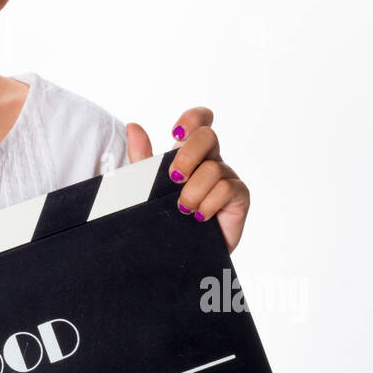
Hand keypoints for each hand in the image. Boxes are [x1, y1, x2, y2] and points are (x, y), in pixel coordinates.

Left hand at [125, 106, 249, 253]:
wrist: (180, 254)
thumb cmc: (167, 217)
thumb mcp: (148, 187)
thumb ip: (142, 159)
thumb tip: (133, 126)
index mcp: (191, 152)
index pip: (200, 120)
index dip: (192, 118)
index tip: (175, 133)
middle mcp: (212, 160)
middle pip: (208, 136)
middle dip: (187, 156)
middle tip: (174, 178)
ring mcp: (228, 177)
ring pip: (213, 168)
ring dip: (193, 190)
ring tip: (183, 209)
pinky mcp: (240, 197)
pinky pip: (226, 188)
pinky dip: (208, 203)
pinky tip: (200, 216)